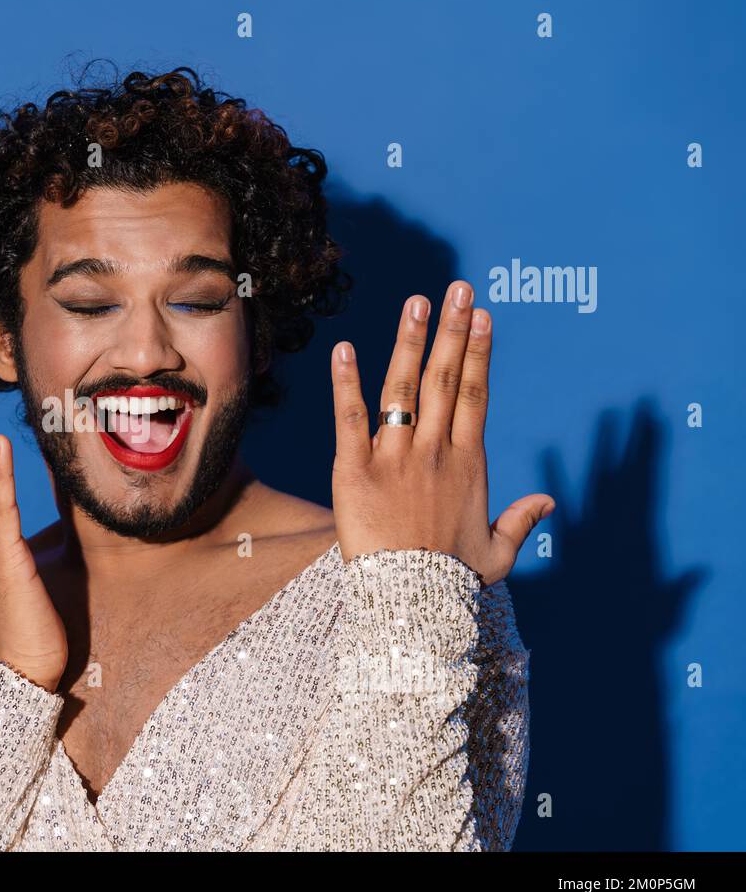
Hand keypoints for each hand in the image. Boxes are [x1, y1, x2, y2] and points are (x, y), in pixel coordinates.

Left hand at [330, 280, 554, 585]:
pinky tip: (343, 348)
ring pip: (401, 388)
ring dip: (408, 341)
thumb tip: (547, 501)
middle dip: (451, 330)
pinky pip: (348, 418)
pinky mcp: (353, 470)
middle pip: (444, 379)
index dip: (478, 352)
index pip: (474, 394)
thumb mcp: (496, 554)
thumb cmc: (451, 583)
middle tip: (456, 287)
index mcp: (467, 463)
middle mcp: (433, 451)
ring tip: (415, 301)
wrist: (409, 604)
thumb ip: (519, 521)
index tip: (482, 316)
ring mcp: (393, 457)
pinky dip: (345, 382)